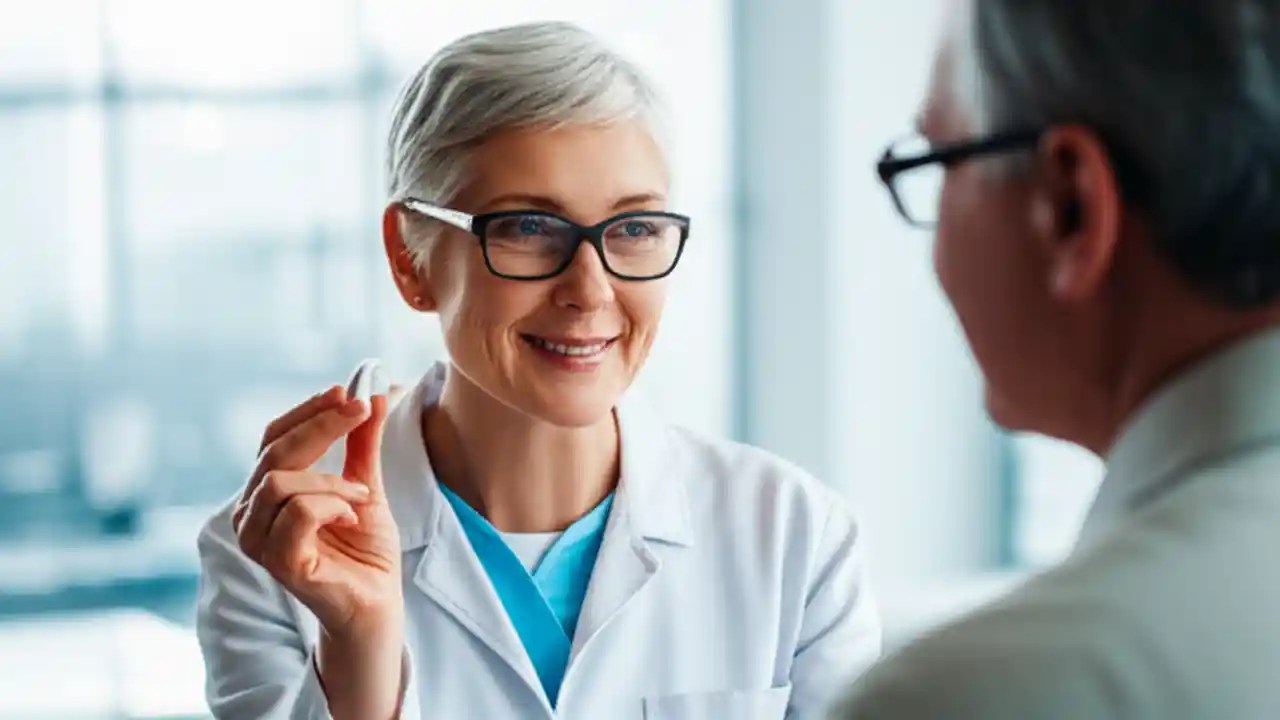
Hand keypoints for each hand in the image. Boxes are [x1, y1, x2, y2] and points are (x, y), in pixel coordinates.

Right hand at [233, 386, 403, 636]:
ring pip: (280, 482)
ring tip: (360, 497)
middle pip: (273, 451)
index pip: (273, 437)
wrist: (377, 601)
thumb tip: (373, 393)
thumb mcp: (365, 484)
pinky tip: (350, 517)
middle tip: (362, 411)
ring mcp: (259, 540)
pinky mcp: (278, 563)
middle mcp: (251, 514)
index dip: (308, 411)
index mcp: (266, 492)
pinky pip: (297, 513)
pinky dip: (331, 506)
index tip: (348, 392)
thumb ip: (362, 444)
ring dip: (331, 480)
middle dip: (322, 425)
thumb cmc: (364, 549)